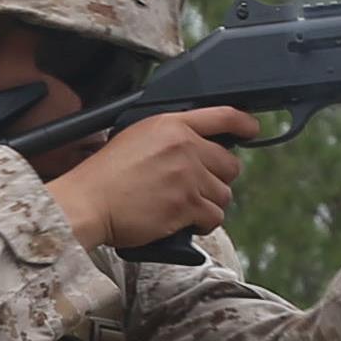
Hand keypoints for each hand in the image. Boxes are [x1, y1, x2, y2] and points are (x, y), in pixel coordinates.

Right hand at [46, 107, 248, 251]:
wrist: (88, 202)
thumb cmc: (104, 176)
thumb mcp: (135, 136)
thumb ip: (170, 137)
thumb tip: (196, 148)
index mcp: (171, 125)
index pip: (222, 116)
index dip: (244, 123)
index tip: (252, 129)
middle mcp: (184, 147)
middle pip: (230, 164)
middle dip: (217, 178)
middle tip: (194, 187)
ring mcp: (187, 177)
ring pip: (223, 194)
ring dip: (208, 204)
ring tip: (182, 207)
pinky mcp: (186, 205)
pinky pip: (214, 217)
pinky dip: (202, 224)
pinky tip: (183, 222)